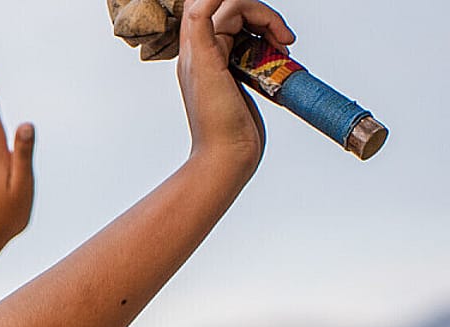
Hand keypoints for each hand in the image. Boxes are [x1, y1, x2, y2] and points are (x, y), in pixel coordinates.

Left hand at [177, 0, 294, 168]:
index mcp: (194, 47)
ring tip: (285, 49)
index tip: (270, 22)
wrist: (227, 157)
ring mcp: (222, 65)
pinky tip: (282, 59)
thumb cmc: (216, 121)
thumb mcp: (204, 67)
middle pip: (237, 12)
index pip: (219, 4)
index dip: (247, 4)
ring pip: (248, 29)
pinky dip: (271, 47)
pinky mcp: (237, 78)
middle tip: (286, 40)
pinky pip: (255, 48)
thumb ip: (200, 26)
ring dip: (271, 30)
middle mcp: (205, 53)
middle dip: (266, 18)